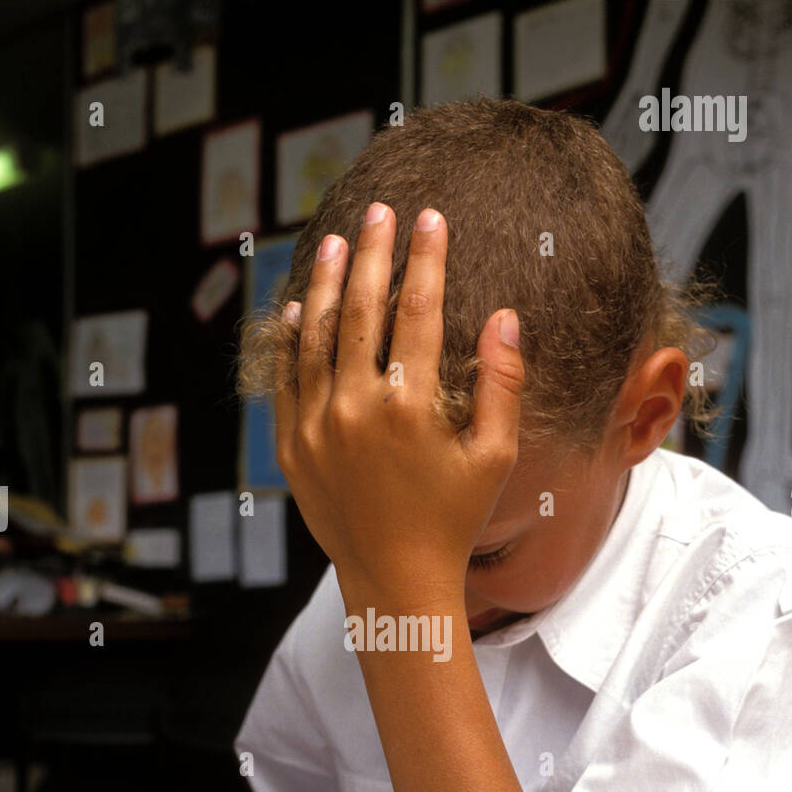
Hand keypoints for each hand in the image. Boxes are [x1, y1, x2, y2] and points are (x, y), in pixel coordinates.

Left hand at [274, 203, 523, 600]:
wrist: (394, 580)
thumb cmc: (454, 520)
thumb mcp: (494, 457)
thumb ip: (503, 386)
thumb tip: (505, 317)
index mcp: (411, 408)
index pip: (419, 311)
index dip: (426, 259)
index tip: (431, 218)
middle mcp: (357, 410)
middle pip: (362, 311)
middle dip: (374, 254)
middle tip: (380, 212)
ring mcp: (317, 428)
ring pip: (316, 337)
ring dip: (328, 284)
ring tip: (338, 244)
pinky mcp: (292, 448)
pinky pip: (286, 379)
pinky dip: (291, 339)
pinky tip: (298, 307)